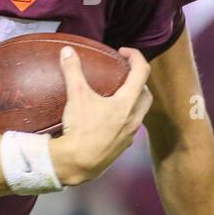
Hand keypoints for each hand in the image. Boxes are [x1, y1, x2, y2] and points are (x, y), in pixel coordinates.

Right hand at [50, 46, 151, 185]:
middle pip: (146, 94)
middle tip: (123, 74)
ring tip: (116, 96)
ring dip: (133, 101)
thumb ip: (73, 70)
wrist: (78, 163)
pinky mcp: (122, 147)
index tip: (122, 52)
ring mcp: (130, 135)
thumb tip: (67, 50)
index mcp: (127, 103)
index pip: (142, 71)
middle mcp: (134, 118)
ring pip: (140, 113)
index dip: (135, 56)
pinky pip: (129, 128)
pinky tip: (108, 119)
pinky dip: (124, 118)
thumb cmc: (81, 129)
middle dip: (139, 80)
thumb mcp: (76, 95)